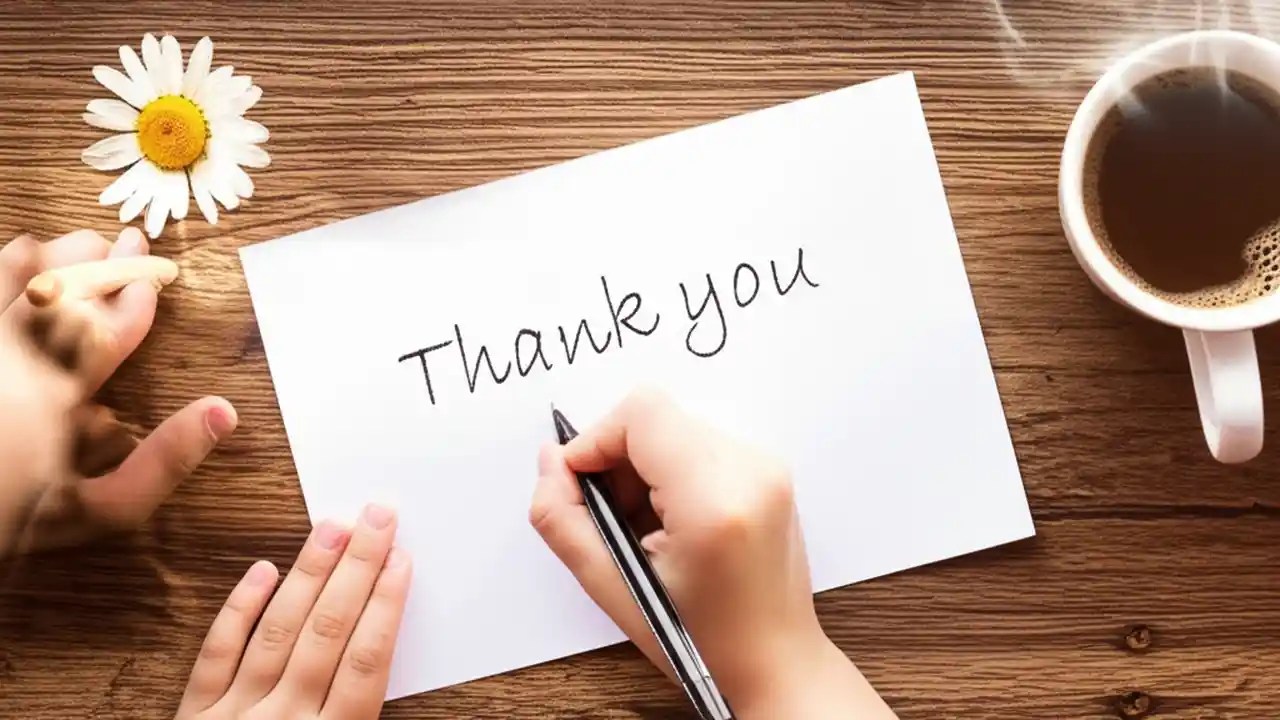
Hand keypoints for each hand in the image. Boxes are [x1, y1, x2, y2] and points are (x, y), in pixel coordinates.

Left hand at [0, 229, 236, 556]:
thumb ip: (161, 466)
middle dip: (104, 263)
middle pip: (66, 291)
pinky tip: (26, 252)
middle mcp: (13, 362)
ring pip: (19, 277)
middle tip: (133, 243)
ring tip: (85, 242)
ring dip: (57, 255)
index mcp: (54, 400)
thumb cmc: (11, 522)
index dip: (137, 300)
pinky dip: (11, 266)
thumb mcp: (98, 510)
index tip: (157, 285)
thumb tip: (223, 411)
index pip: (107, 329)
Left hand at [177, 504, 411, 719]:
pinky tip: (262, 570)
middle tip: (376, 518)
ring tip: (331, 528)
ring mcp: (238, 715)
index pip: (367, 661)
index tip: (400, 559)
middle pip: (328, 632)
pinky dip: (239, 610)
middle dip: (357, 568)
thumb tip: (381, 636)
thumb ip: (358, 707)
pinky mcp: (197, 715)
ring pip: (278, 632)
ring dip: (309, 574)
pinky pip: (218, 654)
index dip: (386, 604)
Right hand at [530, 389, 896, 718]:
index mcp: (715, 500)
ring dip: (643, 465)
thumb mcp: (614, 587)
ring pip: (676, 426)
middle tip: (612, 516)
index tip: (579, 483)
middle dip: (618, 458)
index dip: (595, 440)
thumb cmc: (703, 639)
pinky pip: (701, 441)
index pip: (642, 414)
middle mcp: (750, 470)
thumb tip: (551, 462)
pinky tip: (670, 520)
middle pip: (657, 417)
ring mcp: (767, 466)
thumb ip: (563, 519)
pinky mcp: (770, 469)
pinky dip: (671, 470)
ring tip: (644, 525)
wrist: (775, 660)